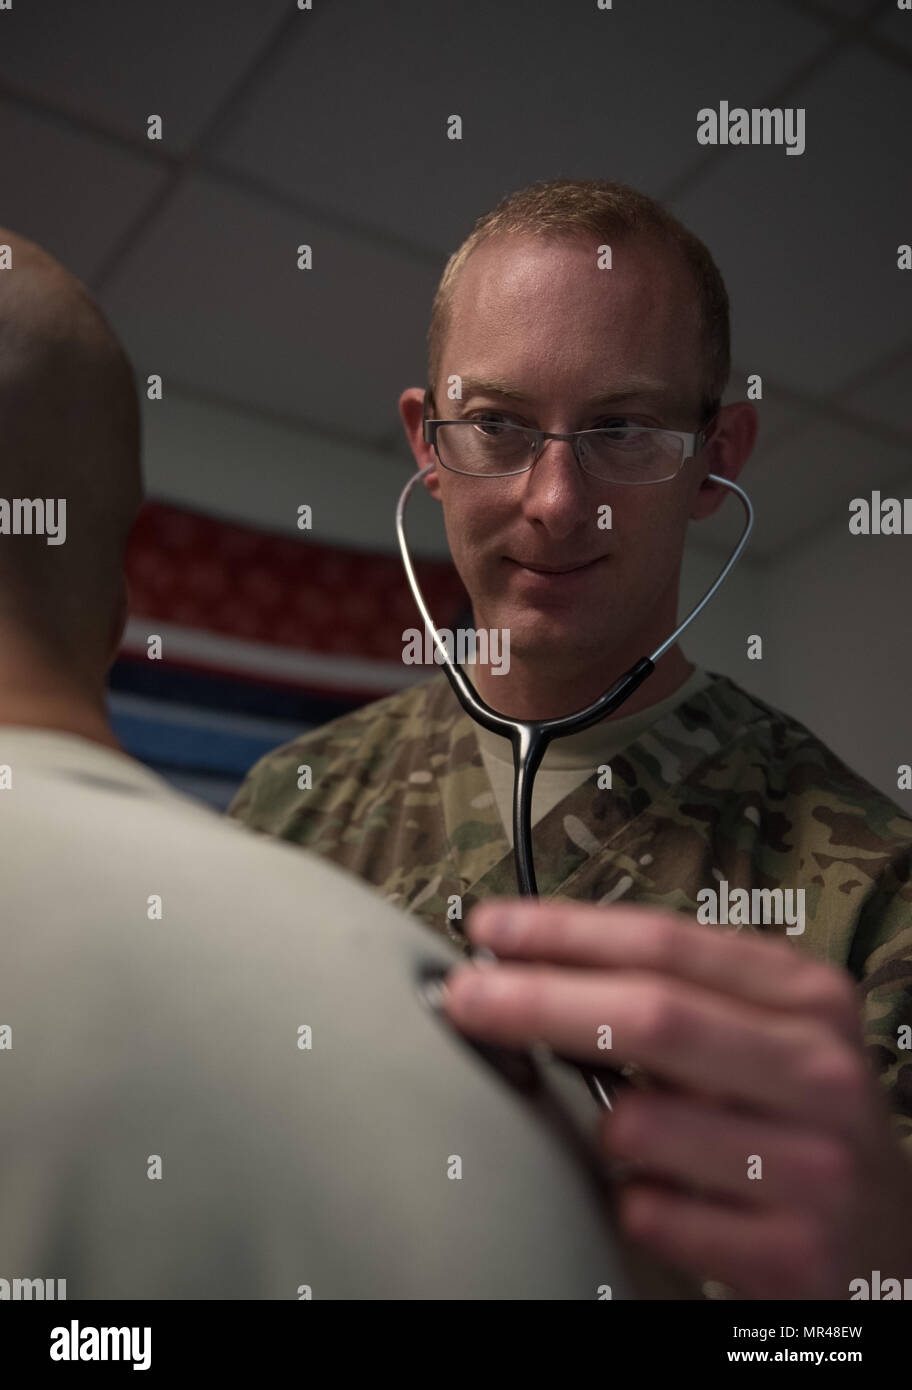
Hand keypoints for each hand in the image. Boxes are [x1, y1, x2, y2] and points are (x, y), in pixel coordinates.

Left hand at [442, 898, 911, 1299]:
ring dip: (602, 1128)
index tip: (492, 928)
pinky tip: (656, 1196)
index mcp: (805, 997)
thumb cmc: (795, 1116)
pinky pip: (651, 1214)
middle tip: (465, 996)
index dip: (566, 933)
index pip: (664, 944)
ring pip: (640, 1126)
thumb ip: (676, 991)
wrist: (890, 1235)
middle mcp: (818, 1071)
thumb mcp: (763, 1031)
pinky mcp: (792, 1252)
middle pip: (648, 1015)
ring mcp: (814, 1165)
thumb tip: (531, 962)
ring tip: (629, 1134)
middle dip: (538, 1000)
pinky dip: (629, 1202)